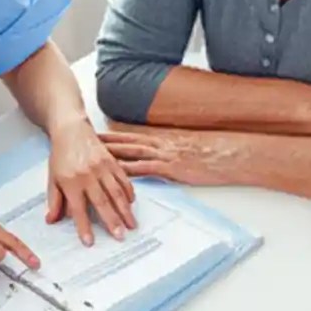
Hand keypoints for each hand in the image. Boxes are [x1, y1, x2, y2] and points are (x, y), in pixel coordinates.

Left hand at [47, 119, 136, 246]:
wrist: (71, 130)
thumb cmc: (60, 156)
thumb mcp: (52, 178)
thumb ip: (54, 200)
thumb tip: (51, 220)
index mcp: (70, 182)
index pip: (78, 209)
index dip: (84, 227)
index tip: (90, 242)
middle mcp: (87, 176)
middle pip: (102, 202)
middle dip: (112, 221)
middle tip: (120, 237)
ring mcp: (102, 168)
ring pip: (116, 192)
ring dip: (125, 210)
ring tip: (131, 225)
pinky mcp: (112, 161)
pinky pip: (123, 179)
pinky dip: (128, 192)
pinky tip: (132, 204)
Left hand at [99, 123, 237, 186]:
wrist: (229, 152)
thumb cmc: (212, 151)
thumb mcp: (187, 147)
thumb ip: (170, 150)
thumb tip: (158, 156)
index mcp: (162, 139)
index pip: (130, 136)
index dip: (110, 136)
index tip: (92, 136)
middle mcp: (159, 144)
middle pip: (123, 142)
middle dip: (101, 144)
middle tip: (80, 143)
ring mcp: (163, 154)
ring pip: (129, 153)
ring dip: (108, 156)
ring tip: (88, 158)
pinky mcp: (170, 166)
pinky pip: (144, 169)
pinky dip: (128, 172)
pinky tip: (114, 174)